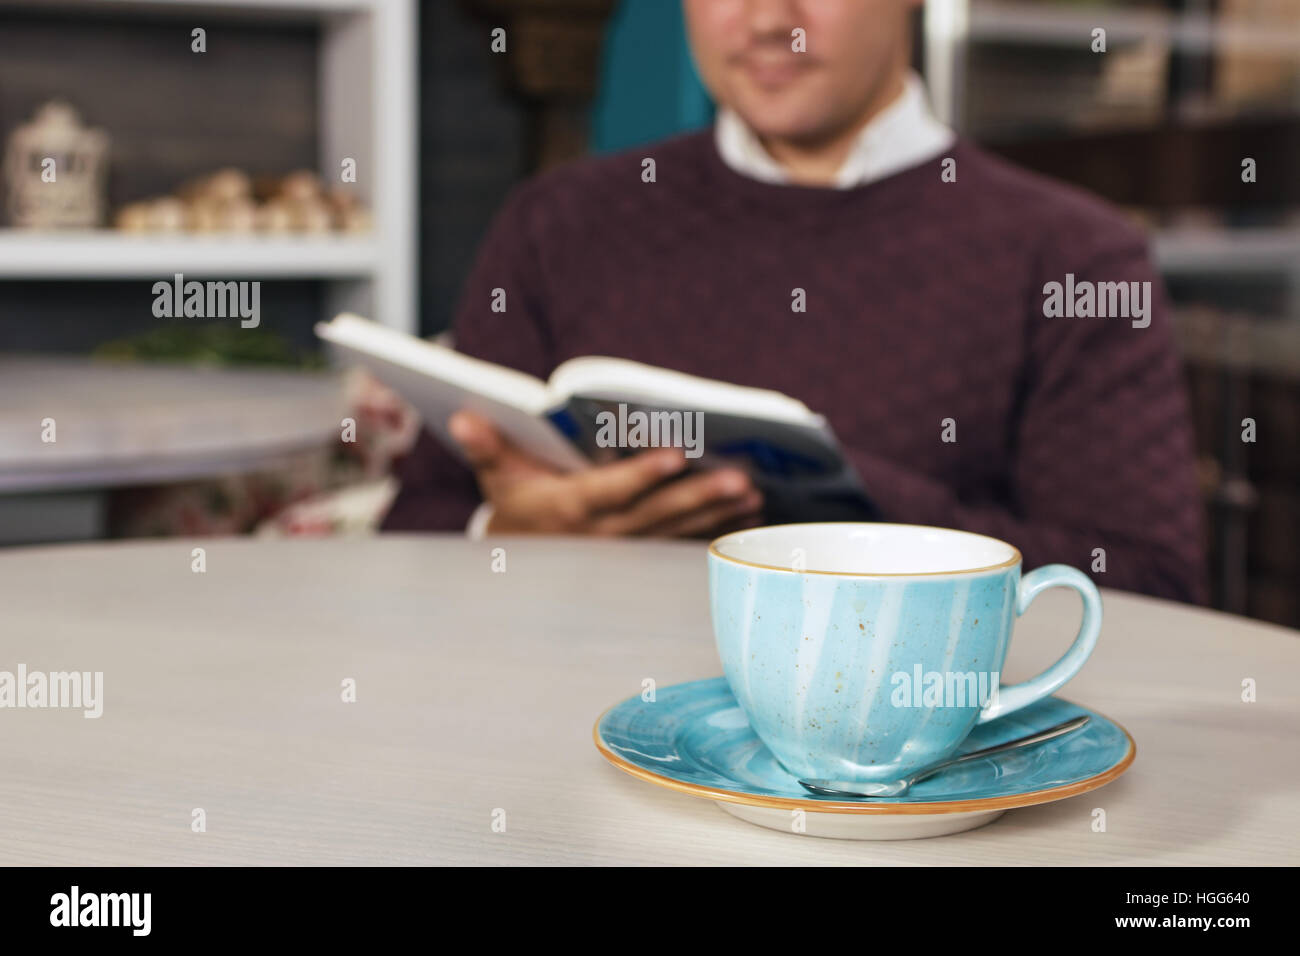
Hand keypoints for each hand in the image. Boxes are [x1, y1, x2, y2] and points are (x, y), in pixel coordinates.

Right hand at [449, 410, 762, 536]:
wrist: (518, 570)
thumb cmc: (516, 508)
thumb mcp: (495, 478)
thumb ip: (486, 445)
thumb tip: (462, 415)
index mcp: (569, 509)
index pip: (610, 491)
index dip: (642, 476)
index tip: (676, 456)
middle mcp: (603, 535)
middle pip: (657, 514)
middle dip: (700, 498)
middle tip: (742, 480)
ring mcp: (627, 550)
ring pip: (677, 531)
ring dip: (717, 514)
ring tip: (755, 495)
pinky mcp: (644, 556)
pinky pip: (685, 544)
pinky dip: (716, 531)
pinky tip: (750, 518)